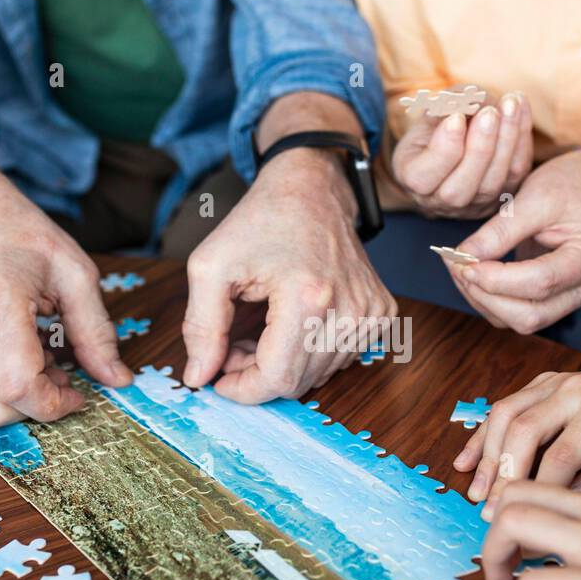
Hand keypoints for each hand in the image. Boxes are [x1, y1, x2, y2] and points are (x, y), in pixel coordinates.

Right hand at [0, 182, 131, 427]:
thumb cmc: (19, 235)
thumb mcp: (75, 273)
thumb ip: (97, 332)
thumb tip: (118, 380)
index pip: (17, 387)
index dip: (53, 405)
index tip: (78, 393)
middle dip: (34, 408)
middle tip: (58, 374)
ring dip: (14, 400)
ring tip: (36, 358)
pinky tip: (10, 350)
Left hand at [181, 148, 396, 401]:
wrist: (311, 190)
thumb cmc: (261, 221)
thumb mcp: (211, 267)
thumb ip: (200, 327)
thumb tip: (198, 378)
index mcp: (309, 297)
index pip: (278, 378)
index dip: (243, 389)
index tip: (219, 377)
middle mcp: (349, 310)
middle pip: (298, 382)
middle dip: (258, 373)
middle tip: (234, 343)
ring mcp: (371, 314)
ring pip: (318, 375)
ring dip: (284, 363)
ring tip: (262, 328)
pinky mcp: (381, 314)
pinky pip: (339, 359)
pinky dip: (310, 352)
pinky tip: (292, 323)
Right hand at [391, 91, 531, 219]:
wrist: (453, 146)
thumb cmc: (434, 128)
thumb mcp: (428, 115)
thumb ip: (444, 108)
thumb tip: (471, 102)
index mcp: (414, 181)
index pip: (423, 177)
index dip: (444, 147)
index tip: (456, 117)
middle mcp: (442, 202)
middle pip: (460, 189)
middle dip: (479, 148)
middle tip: (489, 112)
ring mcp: (475, 204)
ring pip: (493, 182)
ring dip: (506, 140)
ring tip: (510, 103)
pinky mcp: (503, 195)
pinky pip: (516, 171)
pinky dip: (522, 136)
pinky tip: (521, 105)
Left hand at [447, 150, 580, 334]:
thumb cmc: (568, 187)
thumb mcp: (536, 196)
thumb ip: (500, 230)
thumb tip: (464, 257)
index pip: (541, 282)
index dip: (498, 279)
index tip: (466, 262)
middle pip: (531, 316)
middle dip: (487, 297)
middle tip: (457, 267)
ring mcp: (567, 300)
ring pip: (519, 322)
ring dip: (483, 301)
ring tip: (460, 268)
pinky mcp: (549, 301)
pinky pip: (514, 315)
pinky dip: (487, 301)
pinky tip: (472, 275)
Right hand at [454, 347, 580, 518]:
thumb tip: (566, 501)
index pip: (561, 455)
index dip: (541, 491)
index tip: (529, 524)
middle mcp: (573, 390)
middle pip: (524, 431)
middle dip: (504, 475)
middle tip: (490, 512)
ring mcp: (554, 382)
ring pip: (506, 414)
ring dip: (487, 456)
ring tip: (476, 492)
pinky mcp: (543, 383)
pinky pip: (504, 406)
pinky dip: (483, 435)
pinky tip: (465, 462)